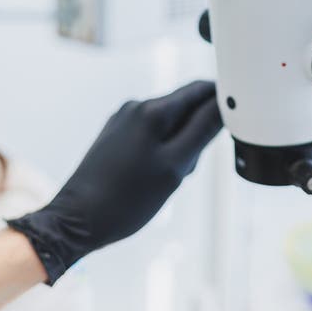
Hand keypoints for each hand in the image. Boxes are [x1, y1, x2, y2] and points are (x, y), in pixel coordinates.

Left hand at [8, 81, 221, 283]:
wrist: (75, 221)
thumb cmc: (126, 198)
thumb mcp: (175, 167)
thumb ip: (203, 130)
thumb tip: (225, 103)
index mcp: (153, 110)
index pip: (200, 89)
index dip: (223, 102)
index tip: (236, 124)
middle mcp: (136, 107)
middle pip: (186, 108)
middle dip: (198, 134)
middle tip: (189, 168)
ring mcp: (123, 121)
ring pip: (170, 125)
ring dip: (180, 147)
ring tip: (167, 180)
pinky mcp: (115, 137)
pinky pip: (151, 136)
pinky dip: (163, 153)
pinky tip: (152, 180)